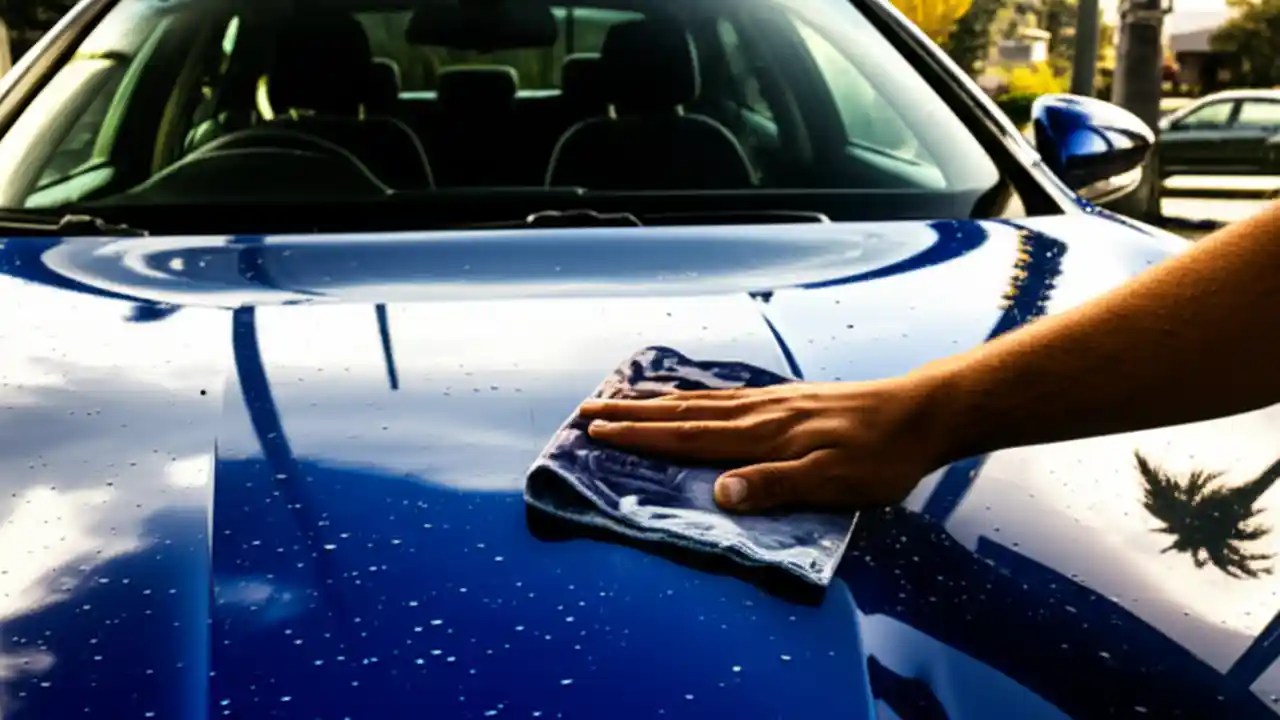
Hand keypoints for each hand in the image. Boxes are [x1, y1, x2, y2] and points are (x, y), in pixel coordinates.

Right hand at [577, 374, 956, 512]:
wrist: (919, 413)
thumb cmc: (879, 457)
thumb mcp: (832, 482)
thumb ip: (774, 486)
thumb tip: (718, 492)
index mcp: (762, 437)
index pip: (687, 436)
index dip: (641, 435)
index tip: (598, 431)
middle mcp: (759, 413)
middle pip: (683, 411)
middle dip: (633, 413)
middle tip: (588, 407)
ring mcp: (772, 402)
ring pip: (701, 399)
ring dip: (657, 401)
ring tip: (623, 397)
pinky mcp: (789, 398)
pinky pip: (726, 394)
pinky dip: (695, 393)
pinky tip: (691, 393)